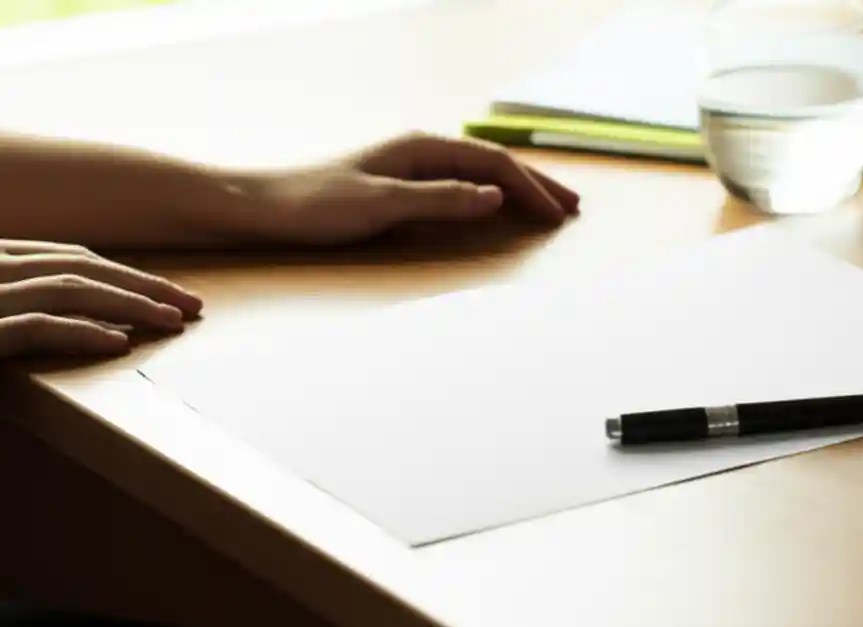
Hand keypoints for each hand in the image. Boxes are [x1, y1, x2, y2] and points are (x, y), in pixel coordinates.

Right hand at [0, 240, 201, 358]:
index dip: (127, 275)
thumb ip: (27, 294)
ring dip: (130, 304)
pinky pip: (37, 327)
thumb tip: (88, 312)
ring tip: (172, 321)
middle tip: (192, 304)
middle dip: (143, 285)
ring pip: (70, 289)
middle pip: (82, 268)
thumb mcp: (1, 302)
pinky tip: (121, 343)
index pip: (72, 260)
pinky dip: (82, 331)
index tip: (169, 292)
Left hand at [247, 133, 580, 243]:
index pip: (493, 164)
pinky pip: (461, 185)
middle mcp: (420, 150)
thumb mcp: (383, 204)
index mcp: (421, 147)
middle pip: (494, 163)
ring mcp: (410, 166)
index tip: (558, 217)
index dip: (531, 188)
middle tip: (573, 207)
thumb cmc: (316, 204)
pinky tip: (498, 208)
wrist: (263, 207)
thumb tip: (496, 195)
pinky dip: (491, 196)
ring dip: (518, 189)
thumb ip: (441, 198)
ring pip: (480, 173)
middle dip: (536, 183)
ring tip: (548, 207)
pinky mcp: (399, 185)